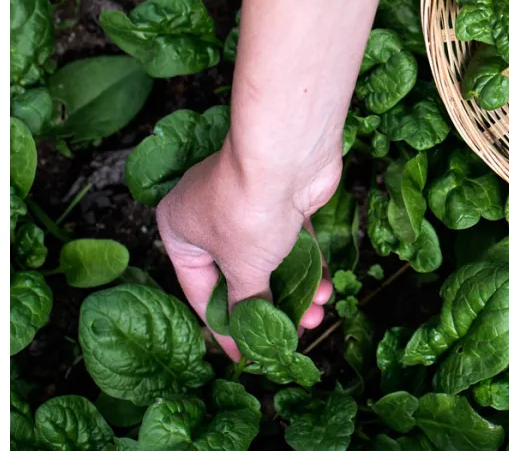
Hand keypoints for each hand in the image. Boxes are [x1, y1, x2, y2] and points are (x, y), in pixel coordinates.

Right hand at [155, 143, 339, 360]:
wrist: (287, 155)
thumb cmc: (248, 210)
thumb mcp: (243, 267)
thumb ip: (247, 299)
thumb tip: (252, 325)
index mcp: (179, 230)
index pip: (200, 291)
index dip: (224, 327)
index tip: (245, 356)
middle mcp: (209, 215)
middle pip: (239, 275)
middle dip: (269, 307)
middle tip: (292, 334)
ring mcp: (249, 205)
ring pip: (270, 260)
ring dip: (294, 289)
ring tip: (317, 315)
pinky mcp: (284, 200)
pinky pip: (293, 243)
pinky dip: (307, 265)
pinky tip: (325, 288)